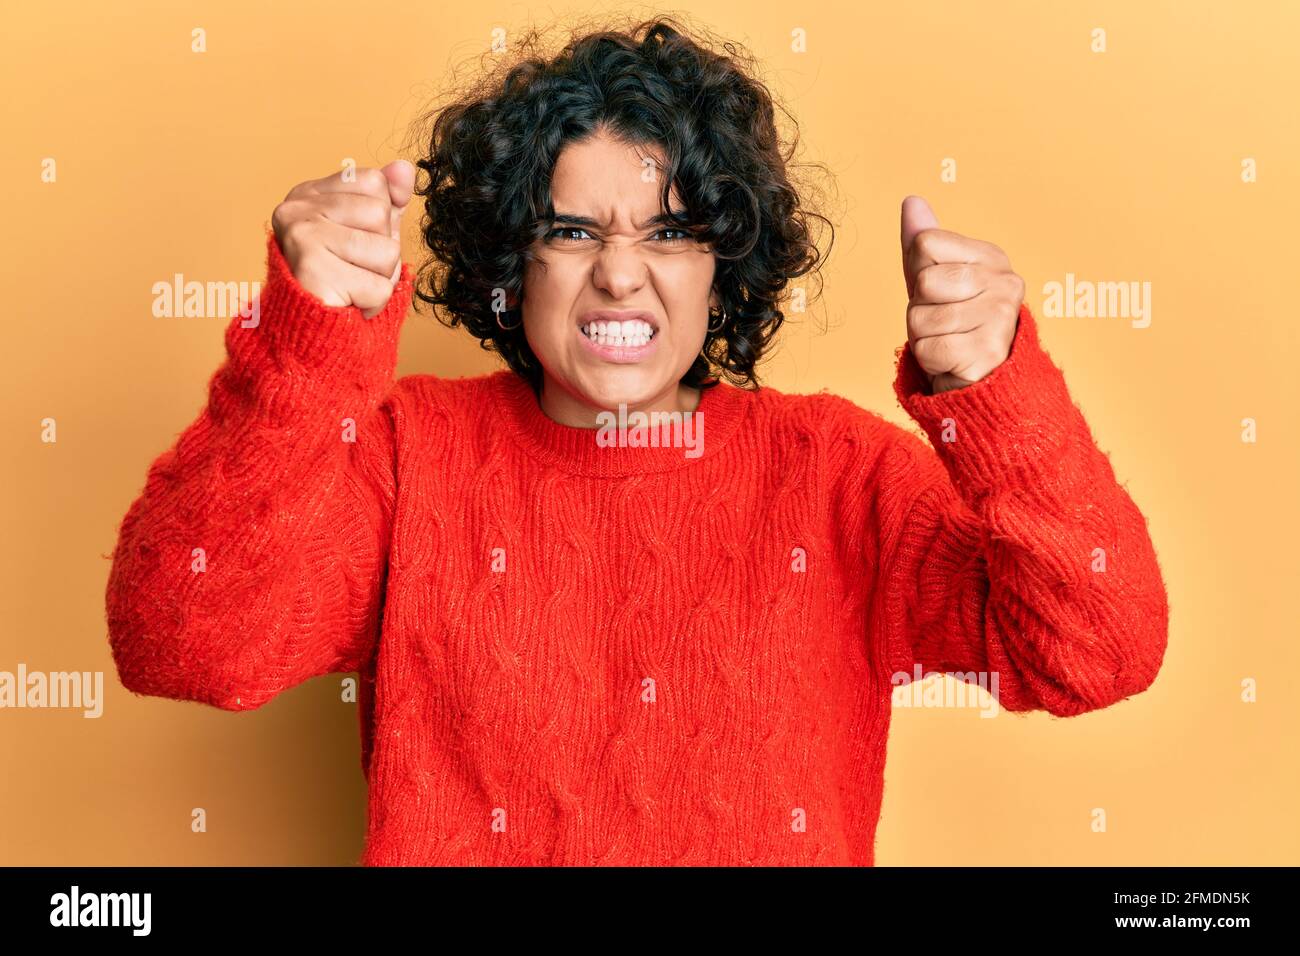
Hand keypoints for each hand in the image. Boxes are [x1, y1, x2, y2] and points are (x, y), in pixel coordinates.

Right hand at [271, 160, 414, 317]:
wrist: (307, 330)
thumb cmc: (341, 277)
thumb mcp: (366, 231)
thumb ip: (387, 198)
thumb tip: (405, 168)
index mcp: (310, 193)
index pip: (375, 183)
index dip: (379, 221)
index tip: (353, 241)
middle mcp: (298, 208)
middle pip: (382, 216)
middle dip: (382, 252)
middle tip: (352, 269)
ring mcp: (302, 236)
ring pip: (386, 252)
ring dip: (379, 279)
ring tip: (350, 286)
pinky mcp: (312, 271)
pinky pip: (378, 288)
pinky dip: (372, 303)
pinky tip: (346, 302)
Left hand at [899, 196, 1023, 393]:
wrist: (979, 382)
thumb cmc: (953, 327)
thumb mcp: (933, 280)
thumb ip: (922, 242)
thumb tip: (911, 201)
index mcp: (991, 256)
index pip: (924, 243)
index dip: (919, 274)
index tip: (940, 294)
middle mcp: (1004, 281)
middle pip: (923, 282)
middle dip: (919, 309)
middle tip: (942, 324)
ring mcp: (1000, 316)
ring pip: (920, 318)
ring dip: (923, 338)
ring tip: (948, 342)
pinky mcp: (988, 352)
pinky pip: (928, 349)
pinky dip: (930, 361)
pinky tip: (952, 362)